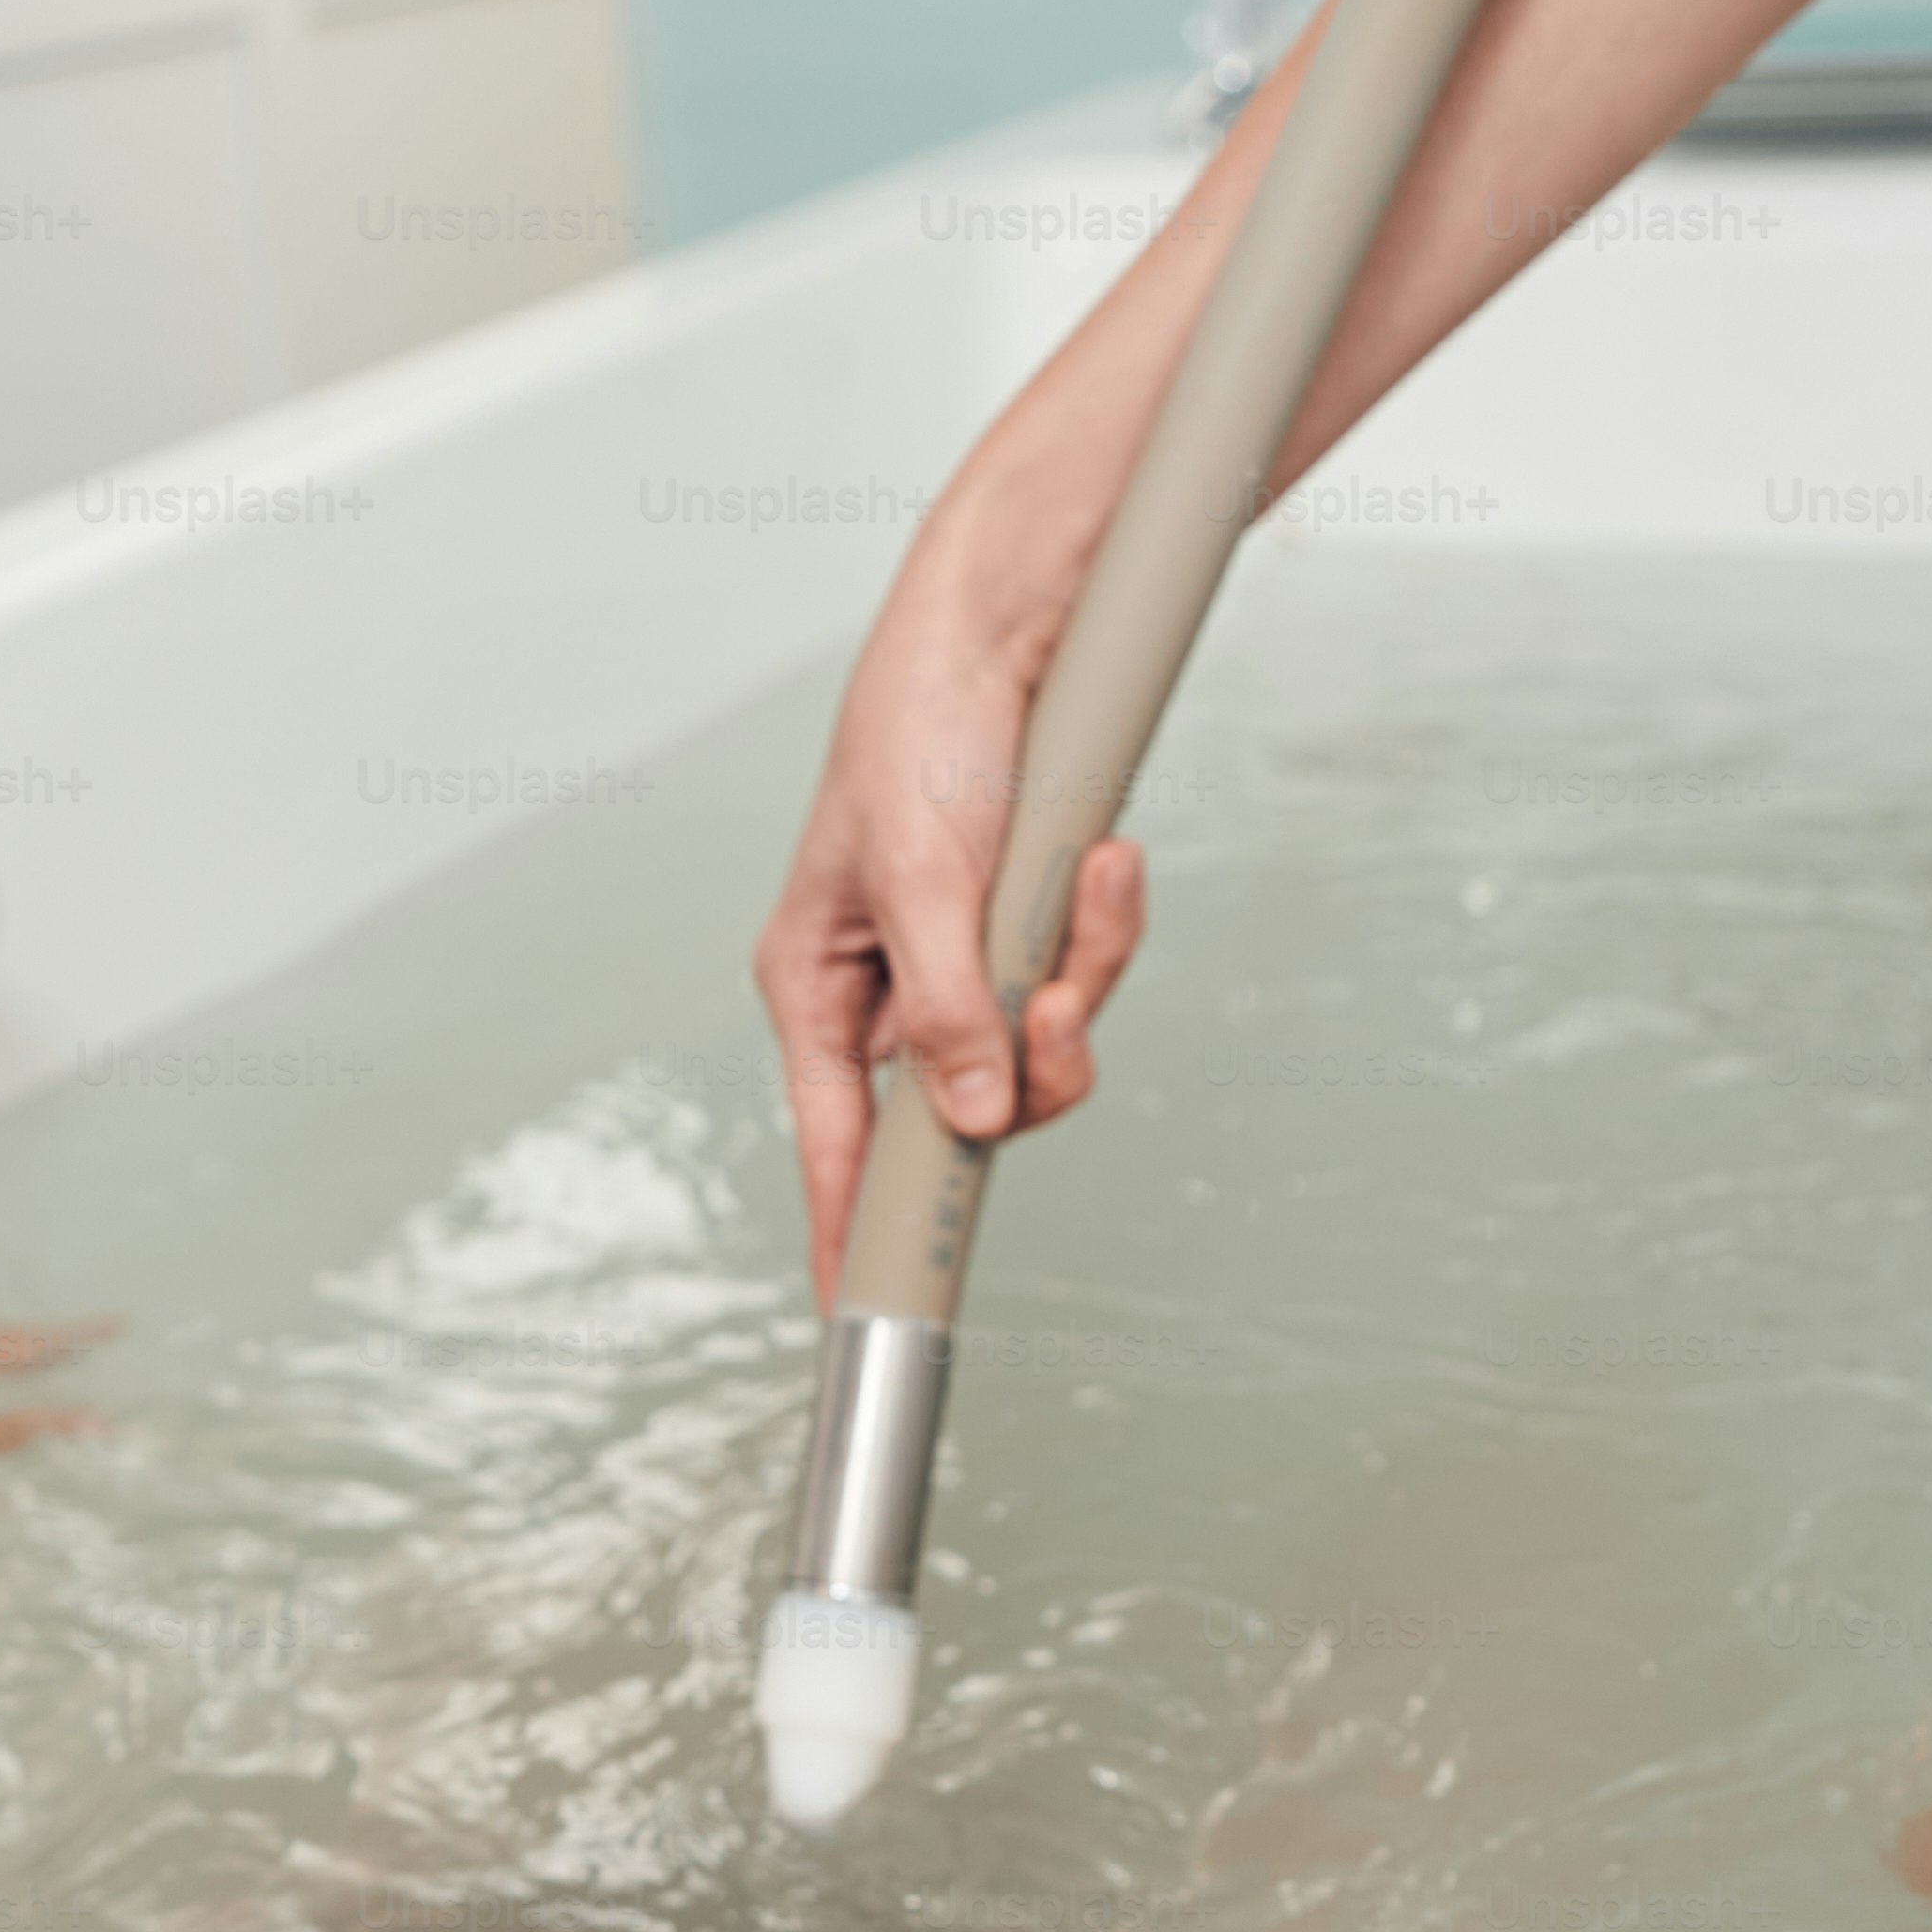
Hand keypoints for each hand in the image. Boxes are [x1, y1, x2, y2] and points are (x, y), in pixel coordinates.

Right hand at [750, 573, 1147, 1303]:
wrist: (1009, 618)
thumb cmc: (923, 726)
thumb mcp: (926, 879)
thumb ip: (947, 1011)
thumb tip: (978, 1121)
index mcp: (819, 983)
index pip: (833, 1142)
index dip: (851, 1230)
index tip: (861, 1313)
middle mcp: (888, 987)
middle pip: (969, 1108)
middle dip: (1033, 1059)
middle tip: (1056, 1001)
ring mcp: (966, 960)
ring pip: (1042, 1045)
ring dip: (1084, 975)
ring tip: (1094, 882)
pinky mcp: (1031, 924)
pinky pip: (1083, 974)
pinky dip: (1108, 926)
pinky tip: (1112, 859)